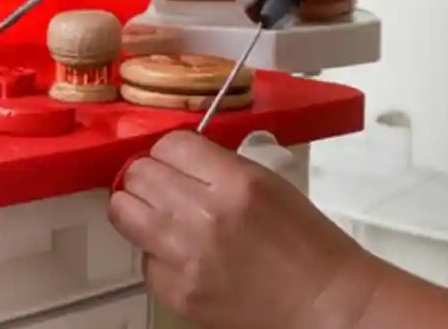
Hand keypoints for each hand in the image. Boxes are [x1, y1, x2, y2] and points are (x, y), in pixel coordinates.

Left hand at [109, 131, 385, 327]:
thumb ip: (219, 166)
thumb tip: (176, 156)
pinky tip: (182, 257)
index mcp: (235, 182)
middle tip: (161, 186)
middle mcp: (204, 216)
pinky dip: (156, 256)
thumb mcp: (269, 183)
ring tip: (158, 216)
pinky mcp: (177, 292)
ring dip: (137, 209)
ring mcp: (186, 256)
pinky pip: (143, 260)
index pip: (170, 144)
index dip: (170, 151)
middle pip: (139, 173)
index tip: (174, 160)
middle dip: (148, 176)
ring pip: (123, 211)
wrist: (324, 303)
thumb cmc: (306, 245)